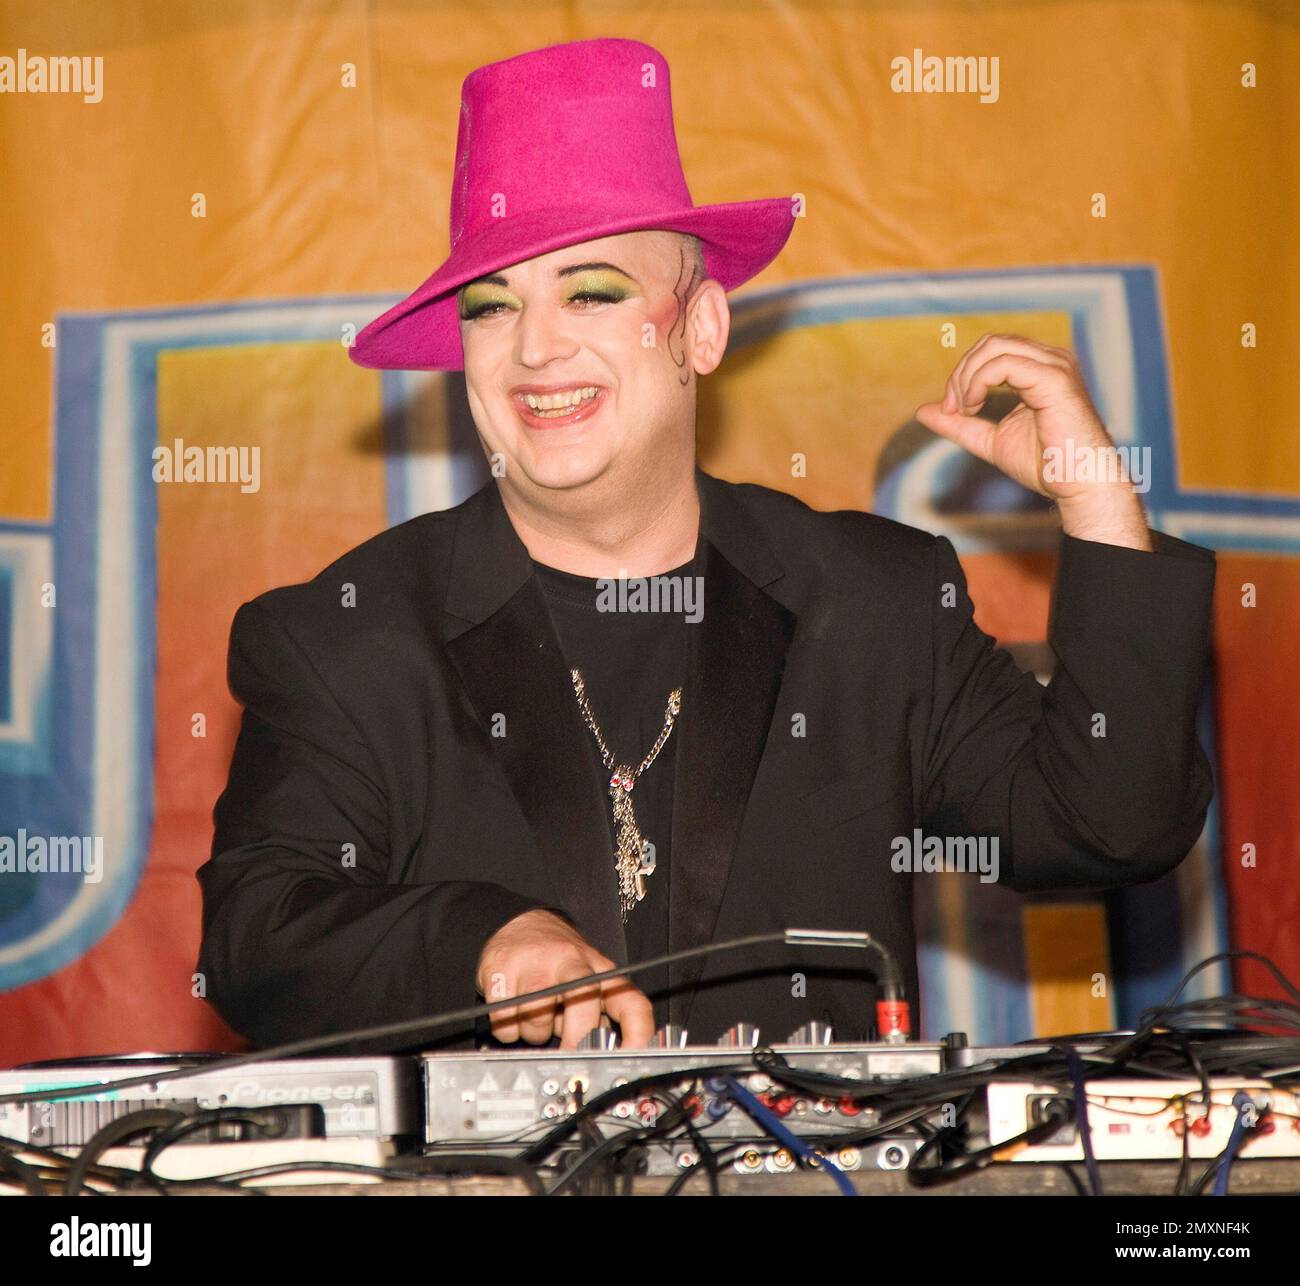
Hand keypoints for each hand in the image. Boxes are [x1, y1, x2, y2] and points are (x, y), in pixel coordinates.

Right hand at [475, 909, 654, 1048]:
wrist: (519, 922)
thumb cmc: (558, 960)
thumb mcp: (589, 980)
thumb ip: (598, 1015)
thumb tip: (604, 1056)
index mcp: (601, 973)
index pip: (631, 1003)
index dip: (638, 1032)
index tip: (632, 1056)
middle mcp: (572, 964)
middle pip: (583, 1003)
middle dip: (574, 1037)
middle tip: (565, 1050)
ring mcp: (536, 964)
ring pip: (537, 1020)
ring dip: (534, 1032)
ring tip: (535, 1015)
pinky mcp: (502, 970)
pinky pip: (504, 1020)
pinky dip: (506, 1027)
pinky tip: (513, 1010)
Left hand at [914, 333, 1151, 549]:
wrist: (1078, 484)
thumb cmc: (1045, 464)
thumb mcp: (990, 440)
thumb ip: (960, 424)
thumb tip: (923, 411)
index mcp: (1039, 369)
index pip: (991, 350)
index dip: (963, 374)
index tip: (951, 410)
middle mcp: (1050, 360)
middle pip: (990, 343)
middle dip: (961, 373)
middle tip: (952, 408)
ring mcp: (1055, 366)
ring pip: (995, 347)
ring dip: (967, 377)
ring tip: (963, 409)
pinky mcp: (1054, 379)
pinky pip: (1004, 363)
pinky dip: (979, 381)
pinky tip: (974, 406)